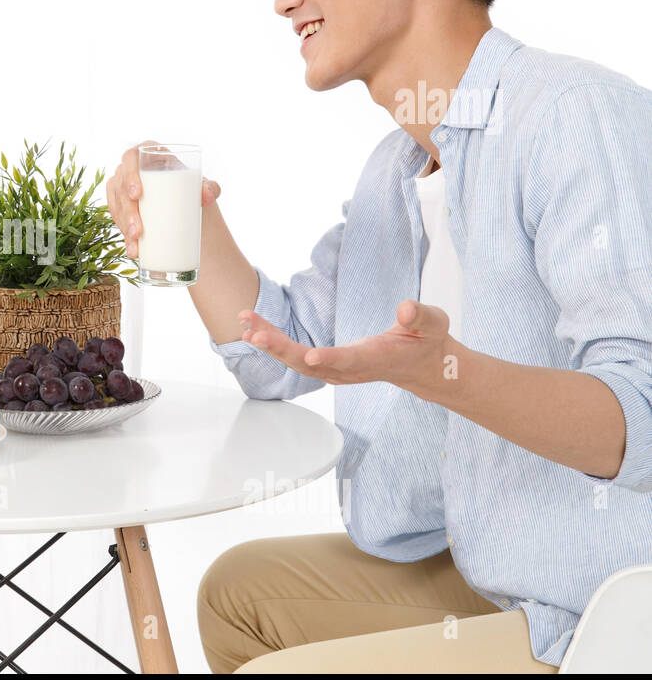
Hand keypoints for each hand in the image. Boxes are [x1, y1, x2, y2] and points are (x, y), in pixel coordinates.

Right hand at [106, 140, 220, 258]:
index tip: (137, 194)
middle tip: (138, 229)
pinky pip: (117, 219)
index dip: (130, 174)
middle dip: (126, 209)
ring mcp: (123, 189)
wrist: (188, 210)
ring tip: (136, 241)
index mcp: (149, 156)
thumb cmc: (192, 190)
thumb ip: (210, 188)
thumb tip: (207, 196)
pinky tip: (133, 249)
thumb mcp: (203, 187)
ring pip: (116, 204)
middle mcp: (131, 170)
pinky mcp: (122, 207)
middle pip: (121, 185)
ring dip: (123, 224)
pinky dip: (124, 236)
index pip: (132, 157)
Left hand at [237, 299, 457, 398]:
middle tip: (254, 333)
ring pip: (297, 361)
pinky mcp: (327, 366)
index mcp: (376, 358)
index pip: (351, 361)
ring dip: (270, 344)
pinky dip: (274, 344)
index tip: (310, 356)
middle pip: (311, 364)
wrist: (422, 368)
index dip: (331, 359)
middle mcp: (350, 370)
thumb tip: (405, 308)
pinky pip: (295, 357)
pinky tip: (252, 331)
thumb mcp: (434, 324)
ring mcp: (336, 371)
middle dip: (281, 349)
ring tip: (245, 323)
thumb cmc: (427, 342)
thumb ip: (421, 317)